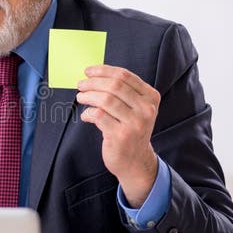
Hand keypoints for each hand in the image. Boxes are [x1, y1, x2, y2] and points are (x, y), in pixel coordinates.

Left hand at [76, 65, 159, 207]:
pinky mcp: (121, 136)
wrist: (136, 161)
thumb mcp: (136, 109)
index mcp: (151, 97)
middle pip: (114, 86)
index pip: (125, 76)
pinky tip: (86, 116)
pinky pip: (98, 116)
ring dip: (88, 96)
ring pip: (106, 99)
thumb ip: (123, 92)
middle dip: (93, 82)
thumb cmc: (131, 130)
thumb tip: (95, 75)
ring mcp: (135, 123)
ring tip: (81, 97)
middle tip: (81, 84)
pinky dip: (88, 113)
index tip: (89, 71)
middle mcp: (146, 109)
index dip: (103, 71)